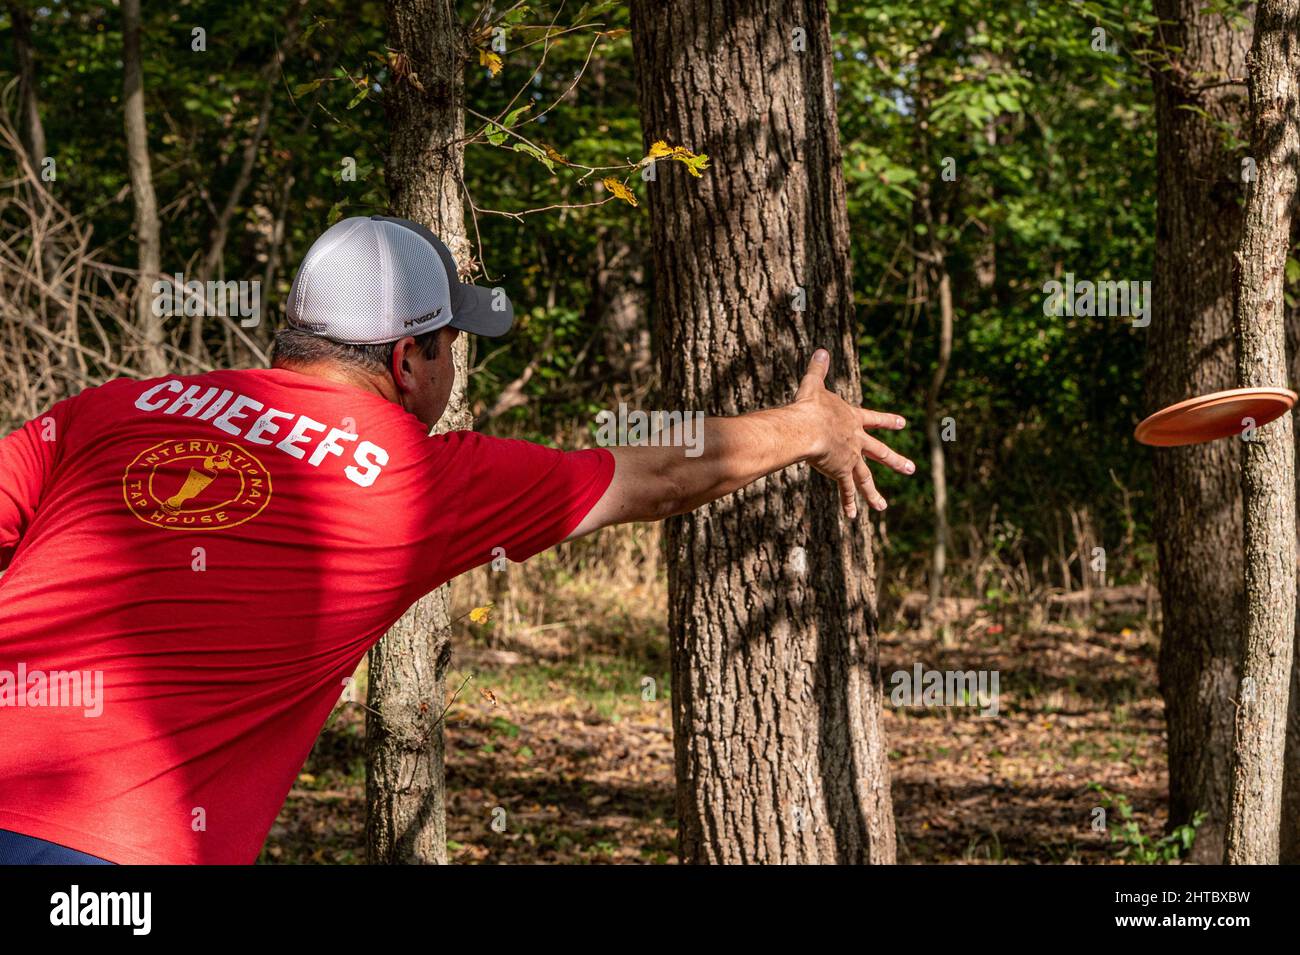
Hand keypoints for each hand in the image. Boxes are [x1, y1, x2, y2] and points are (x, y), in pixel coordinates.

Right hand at [792, 348, 913, 517]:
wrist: (808, 428)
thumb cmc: (809, 406)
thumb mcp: (813, 385)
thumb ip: (818, 370)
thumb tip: (821, 350)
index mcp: (852, 419)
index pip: (874, 419)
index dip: (888, 421)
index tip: (903, 423)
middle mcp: (856, 440)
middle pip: (879, 452)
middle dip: (896, 461)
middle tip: (911, 468)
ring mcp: (850, 457)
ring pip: (865, 478)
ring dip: (873, 493)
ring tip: (883, 507)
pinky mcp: (840, 472)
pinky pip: (845, 490)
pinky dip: (848, 503)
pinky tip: (852, 516)